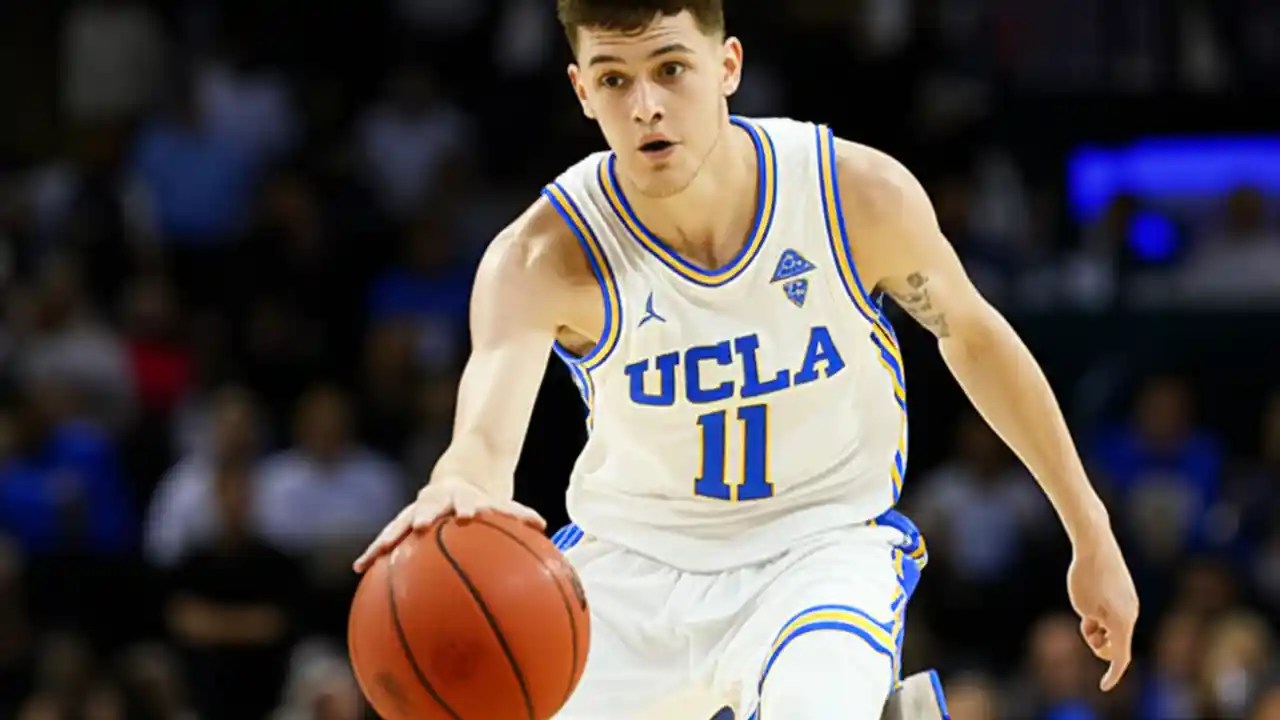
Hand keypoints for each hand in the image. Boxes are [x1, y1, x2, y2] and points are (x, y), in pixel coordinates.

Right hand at [352, 480, 544, 572]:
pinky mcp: (401, 523)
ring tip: (372, 556)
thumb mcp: (500, 504)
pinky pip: (385, 539)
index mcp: (462, 498)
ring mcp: (415, 511)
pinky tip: (359, 569)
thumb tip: (543, 525)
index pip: (466, 501)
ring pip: (398, 523)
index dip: (467, 507)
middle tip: (420, 526)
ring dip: (386, 538)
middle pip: (428, 506)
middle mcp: (436, 501)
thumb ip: (519, 515)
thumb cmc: (482, 502)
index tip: (468, 515)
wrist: (456, 480)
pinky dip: (373, 552)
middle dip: (424, 515)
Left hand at [1067, 529, 1138, 690]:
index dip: (1112, 674)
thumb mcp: (1084, 607)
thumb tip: (1106, 632)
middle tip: (1085, 625)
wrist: (1096, 544)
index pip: (1121, 657)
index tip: (1104, 686)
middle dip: (1098, 643)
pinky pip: (1114, 614)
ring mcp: (1131, 603)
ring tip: (1085, 608)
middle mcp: (1133, 614)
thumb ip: (1096, 627)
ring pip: (1113, 628)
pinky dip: (1101, 615)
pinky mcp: (1126, 593)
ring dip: (1097, 627)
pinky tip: (1091, 596)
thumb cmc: (1086, 576)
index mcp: (1123, 622)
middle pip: (1116, 644)